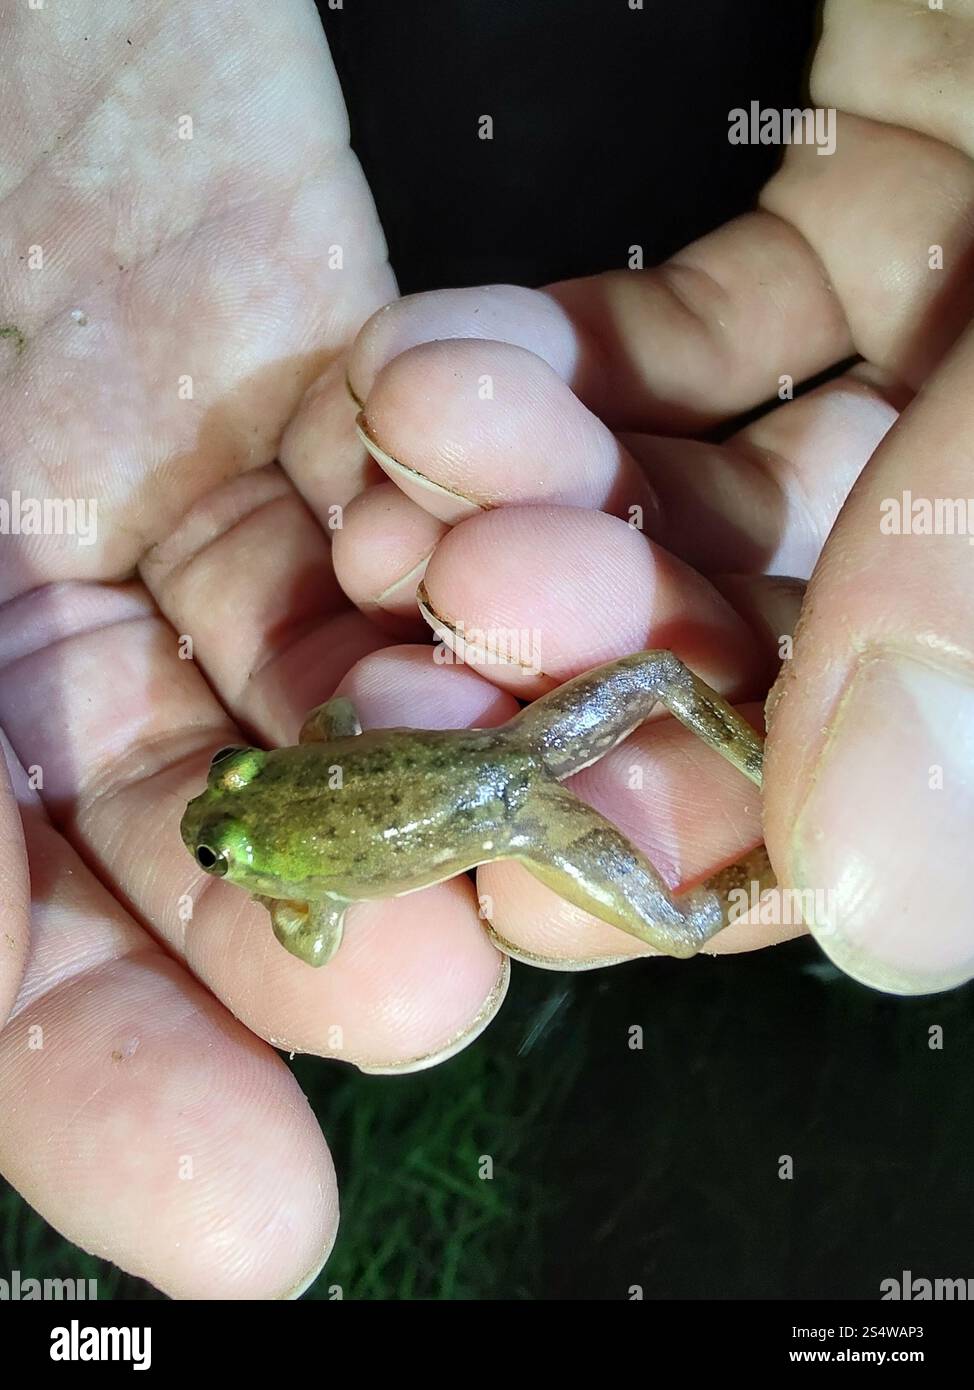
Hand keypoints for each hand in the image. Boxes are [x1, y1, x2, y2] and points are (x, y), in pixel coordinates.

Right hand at [0, 0, 509, 1300]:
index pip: (22, 943)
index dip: (116, 1084)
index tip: (260, 1223)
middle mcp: (65, 623)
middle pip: (232, 826)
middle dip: (342, 907)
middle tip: (444, 983)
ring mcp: (204, 496)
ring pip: (367, 666)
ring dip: (447, 727)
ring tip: (519, 768)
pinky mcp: (331, 367)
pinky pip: (438, 479)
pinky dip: (489, 523)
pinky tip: (513, 553)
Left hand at [314, 0, 973, 997]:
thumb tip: (889, 916)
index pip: (938, 757)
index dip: (738, 823)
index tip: (546, 830)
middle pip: (822, 653)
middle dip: (609, 650)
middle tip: (443, 631)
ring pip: (738, 501)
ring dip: (549, 504)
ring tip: (409, 477)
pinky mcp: (906, 189)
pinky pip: (710, 334)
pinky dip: (575, 367)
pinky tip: (446, 372)